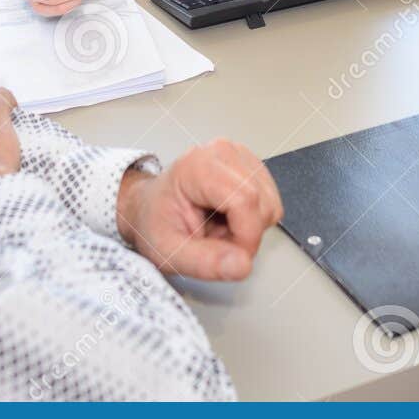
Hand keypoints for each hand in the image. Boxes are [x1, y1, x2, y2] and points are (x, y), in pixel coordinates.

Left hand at [115, 139, 283, 280]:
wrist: (147, 207)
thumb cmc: (155, 223)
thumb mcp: (170, 253)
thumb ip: (205, 262)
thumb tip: (242, 265)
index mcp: (197, 167)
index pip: (245, 200)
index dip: (246, 237)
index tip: (230, 256)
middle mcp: (221, 152)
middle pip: (261, 202)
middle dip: (247, 235)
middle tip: (216, 240)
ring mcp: (238, 155)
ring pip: (270, 203)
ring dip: (251, 226)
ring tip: (219, 227)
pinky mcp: (249, 163)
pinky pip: (270, 200)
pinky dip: (254, 217)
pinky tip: (228, 217)